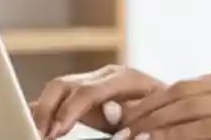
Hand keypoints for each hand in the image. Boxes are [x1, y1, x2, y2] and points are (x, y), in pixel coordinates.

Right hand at [30, 64, 165, 138]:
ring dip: (43, 111)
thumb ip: (133, 112)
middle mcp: (105, 76)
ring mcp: (93, 82)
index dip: (69, 110)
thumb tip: (110, 111)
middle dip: (48, 109)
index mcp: (124, 79)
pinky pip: (61, 98)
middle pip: (65, 84)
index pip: (87, 91)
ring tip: (35, 133)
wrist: (175, 106)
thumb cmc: (167, 113)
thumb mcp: (156, 113)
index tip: (56, 132)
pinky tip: (36, 125)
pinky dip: (46, 111)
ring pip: (58, 89)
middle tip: (38, 134)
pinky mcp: (86, 93)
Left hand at [118, 64, 210, 139]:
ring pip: (188, 114)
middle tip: (120, 129)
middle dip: (147, 113)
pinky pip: (206, 133)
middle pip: (180, 96)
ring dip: (155, 129)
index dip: (154, 100)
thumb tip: (192, 114)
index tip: (132, 114)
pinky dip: (179, 138)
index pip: (185, 86)